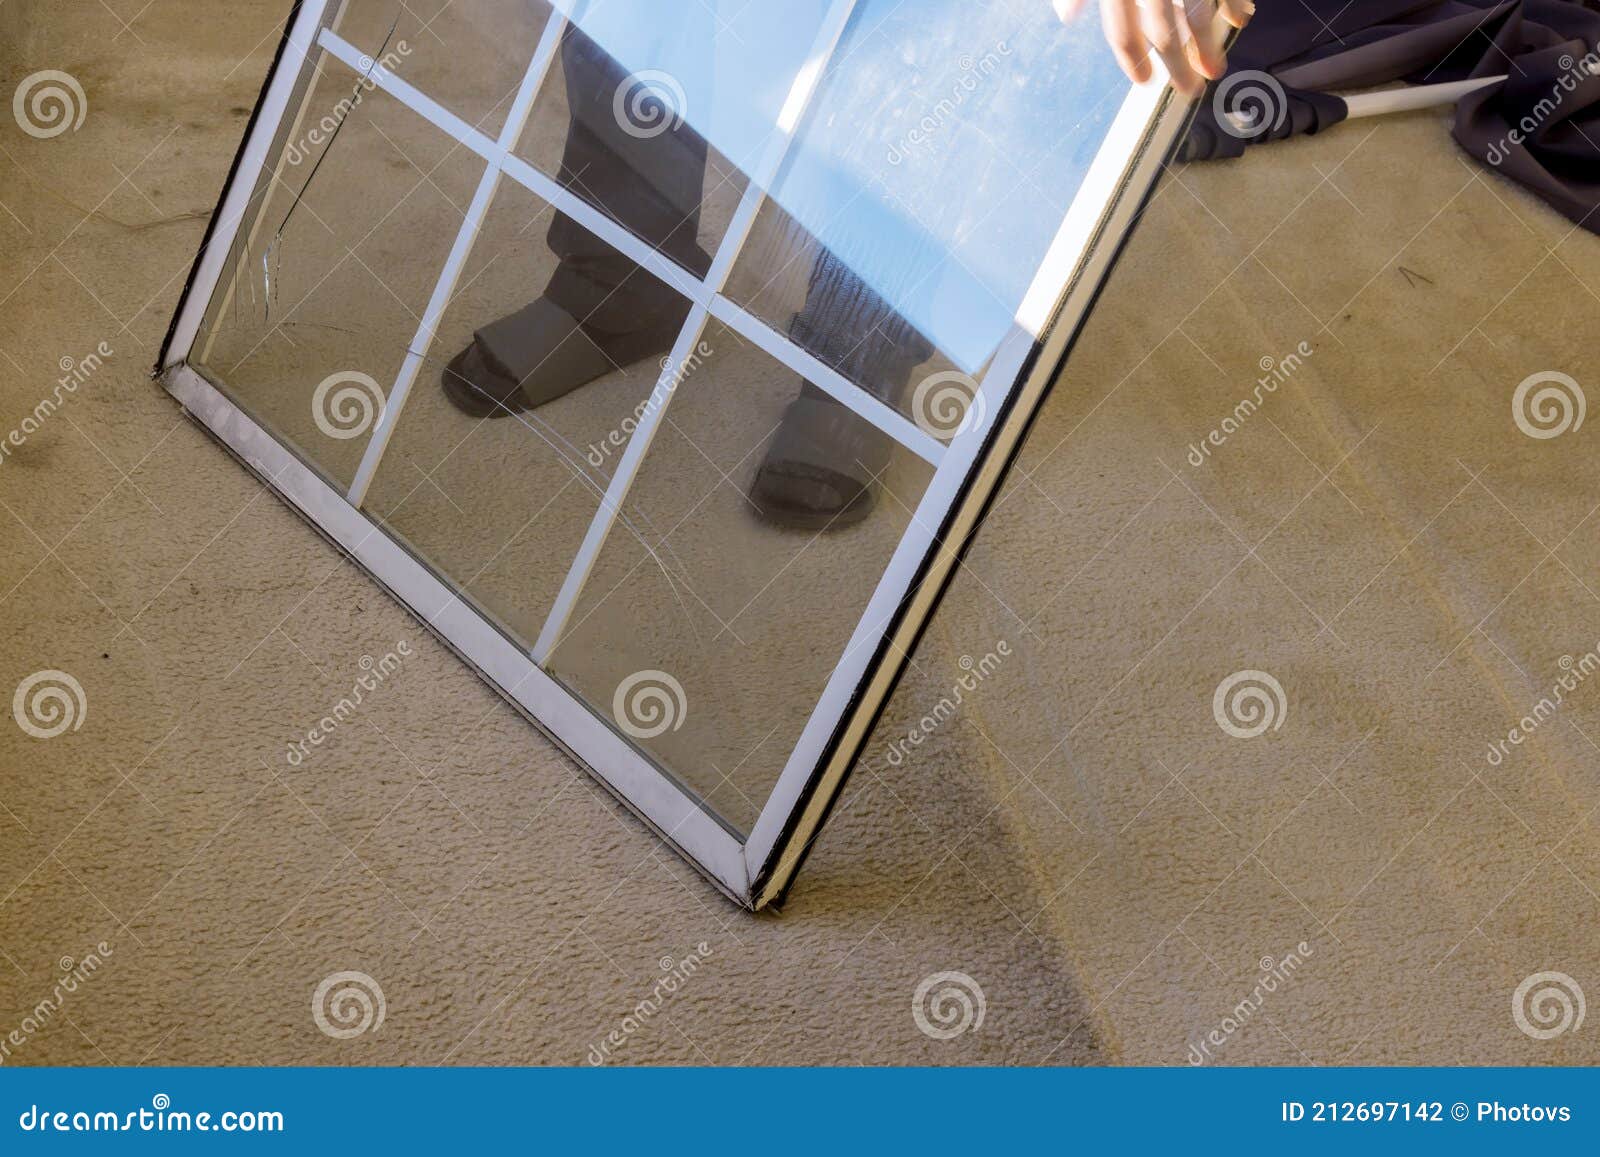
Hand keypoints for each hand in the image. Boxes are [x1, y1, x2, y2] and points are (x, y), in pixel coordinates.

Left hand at [1054, 0, 1254, 97]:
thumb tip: (1066, 15)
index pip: (1121, 30)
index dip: (1132, 59)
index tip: (1143, 81)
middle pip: (1163, 31)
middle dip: (1177, 65)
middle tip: (1188, 91)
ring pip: (1199, 12)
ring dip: (1209, 45)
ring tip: (1216, 69)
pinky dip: (1235, 1)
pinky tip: (1239, 20)